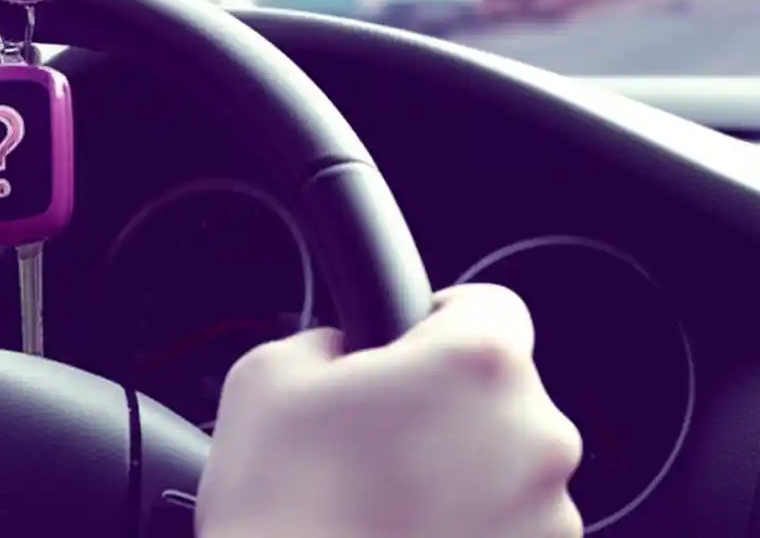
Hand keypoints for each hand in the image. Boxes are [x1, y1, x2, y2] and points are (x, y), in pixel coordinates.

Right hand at [197, 284, 582, 537]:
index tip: (402, 350)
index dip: (437, 321)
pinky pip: (508, 531)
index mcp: (478, 363)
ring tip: (379, 505)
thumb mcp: (268, 375)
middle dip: (443, 407)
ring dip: (459, 475)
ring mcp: (550, 519)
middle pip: (500, 393)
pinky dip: (468, 532)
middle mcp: (537, 437)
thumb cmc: (279, 507)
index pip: (490, 305)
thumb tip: (349, 356)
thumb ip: (329, 342)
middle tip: (369, 439)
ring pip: (507, 467)